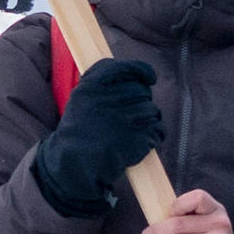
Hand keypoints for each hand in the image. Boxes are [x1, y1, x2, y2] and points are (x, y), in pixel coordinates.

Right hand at [28, 55, 163, 213]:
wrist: (75, 165)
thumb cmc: (79, 132)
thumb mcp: (81, 99)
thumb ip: (101, 81)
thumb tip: (136, 73)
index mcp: (91, 87)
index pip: (124, 68)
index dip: (142, 70)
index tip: (150, 77)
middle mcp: (106, 100)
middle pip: (142, 90)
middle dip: (142, 101)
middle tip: (131, 116)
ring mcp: (122, 120)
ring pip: (152, 110)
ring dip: (149, 119)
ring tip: (134, 130)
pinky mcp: (135, 138)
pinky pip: (158, 129)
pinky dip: (155, 135)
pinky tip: (143, 141)